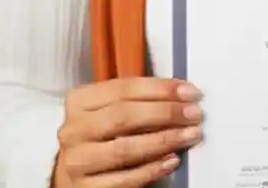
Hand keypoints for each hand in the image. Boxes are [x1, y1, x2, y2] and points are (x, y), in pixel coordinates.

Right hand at [52, 77, 203, 187]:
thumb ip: (138, 102)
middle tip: (194, 114)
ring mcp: (77, 161)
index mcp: (79, 102)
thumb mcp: (111, 112)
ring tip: (189, 135)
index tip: (189, 92)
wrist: (79, 171)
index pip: (123, 88)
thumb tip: (182, 95)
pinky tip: (172, 161)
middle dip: (165, 113)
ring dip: (163, 140)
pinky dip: (151, 169)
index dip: (160, 89)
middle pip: (123, 116)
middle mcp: (73, 130)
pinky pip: (124, 180)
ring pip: (124, 149)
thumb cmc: (102, 136)